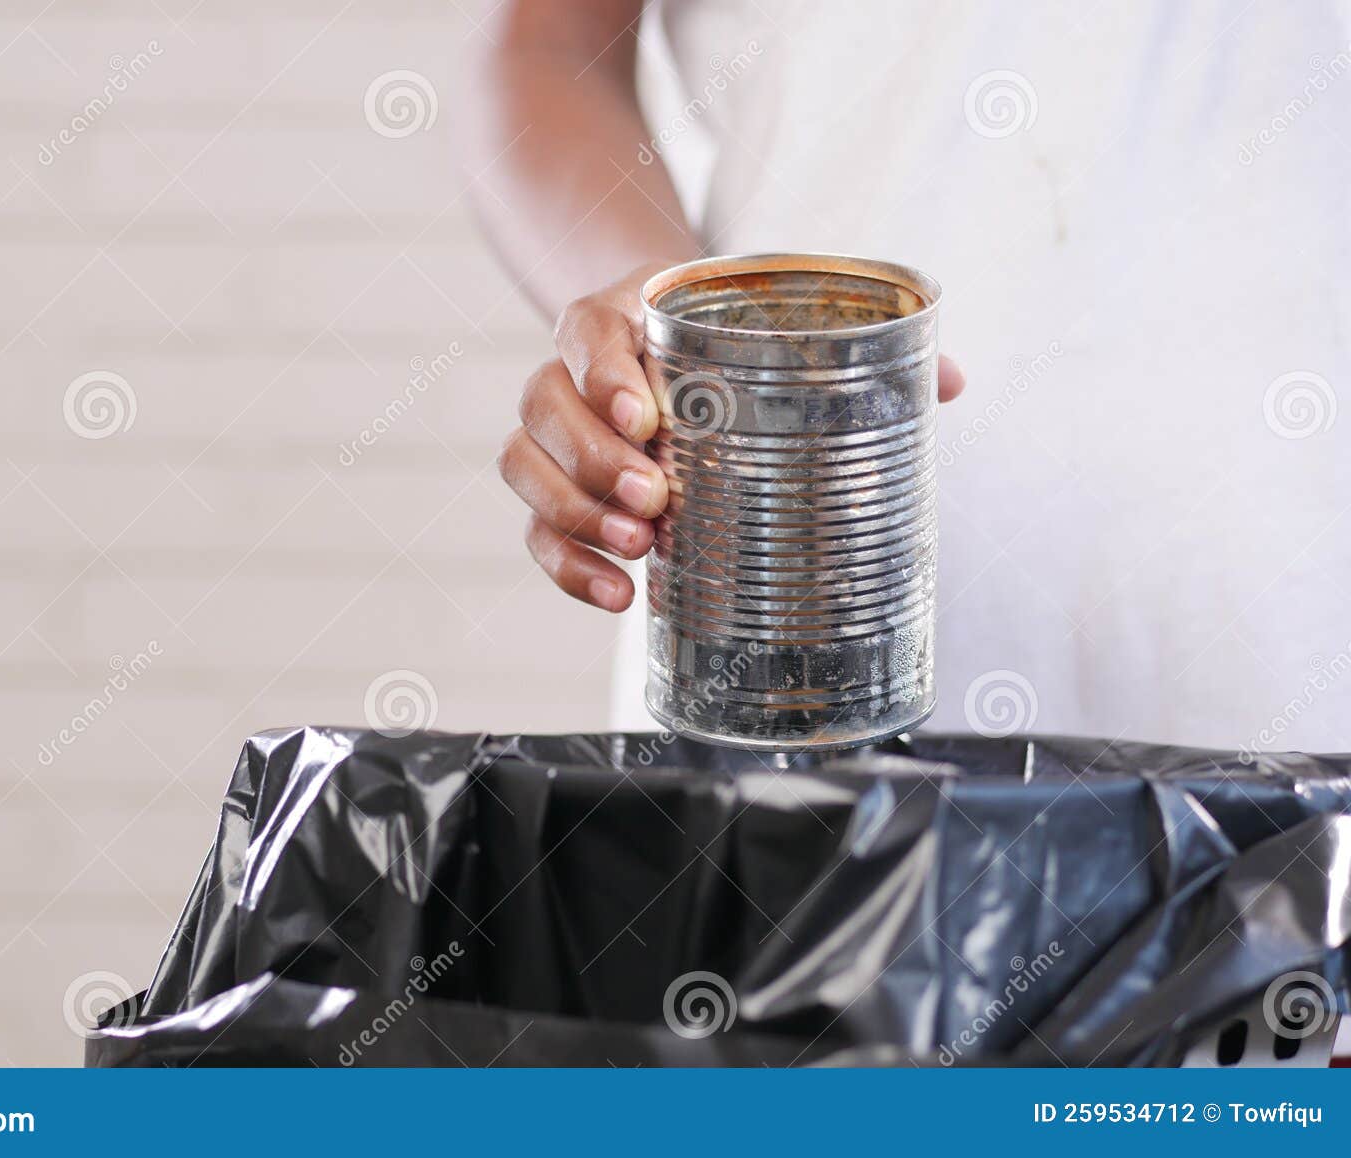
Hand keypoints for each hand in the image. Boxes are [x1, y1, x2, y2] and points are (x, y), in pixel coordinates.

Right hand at [498, 265, 965, 612]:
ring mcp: (557, 433)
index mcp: (618, 317)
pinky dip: (566, 566)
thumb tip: (948, 381)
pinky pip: (533, 529)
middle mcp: (571, 372)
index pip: (585, 334)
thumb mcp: (767, 321)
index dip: (603, 373)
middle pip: (543, 406)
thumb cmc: (722, 338)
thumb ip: (847, 347)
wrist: (660, 337)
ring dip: (573, 513)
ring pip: (524, 465)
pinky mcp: (556, 489)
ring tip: (640, 548)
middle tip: (659, 496)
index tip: (644, 412)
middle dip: (595, 460)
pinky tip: (617, 594)